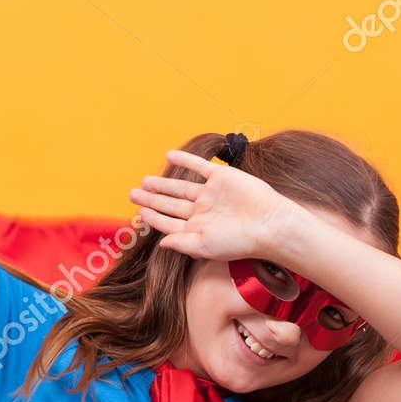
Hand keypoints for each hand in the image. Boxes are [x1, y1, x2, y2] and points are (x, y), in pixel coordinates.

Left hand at [128, 149, 301, 262]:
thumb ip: (180, 244)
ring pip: (181, 187)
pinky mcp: (222, 177)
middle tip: (132, 192)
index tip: (139, 211)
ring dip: (163, 183)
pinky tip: (170, 154)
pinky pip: (200, 166)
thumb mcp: (203, 247)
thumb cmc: (238, 242)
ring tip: (145, 180)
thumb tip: (161, 244)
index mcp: (197, 229)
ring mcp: (211, 194)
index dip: (153, 216)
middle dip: (152, 198)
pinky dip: (185, 160)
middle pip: (171, 204)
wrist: (268, 224)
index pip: (168, 222)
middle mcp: (202, 212)